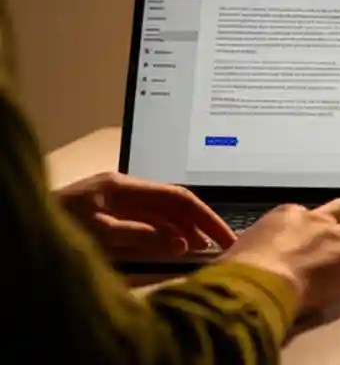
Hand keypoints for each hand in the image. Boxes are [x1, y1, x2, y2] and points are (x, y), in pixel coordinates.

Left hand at [56, 172, 236, 258]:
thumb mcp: (98, 232)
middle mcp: (123, 189)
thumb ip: (139, 235)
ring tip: (202, 250)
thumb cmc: (55, 224)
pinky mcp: (109, 215)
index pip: (177, 197)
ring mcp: (116, 201)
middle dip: (200, 223)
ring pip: (162, 213)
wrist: (17, 227)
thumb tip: (178, 241)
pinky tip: (173, 248)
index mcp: (123, 185)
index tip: (223, 236)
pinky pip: (147, 222)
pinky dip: (165, 234)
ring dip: (184, 230)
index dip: (205, 216)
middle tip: (222, 245)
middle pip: (173, 203)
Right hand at [220, 198, 339, 312]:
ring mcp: (337, 241)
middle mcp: (317, 221)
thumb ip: (249, 248)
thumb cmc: (240, 268)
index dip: (308, 225)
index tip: (306, 237)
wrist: (258, 282)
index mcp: (287, 214)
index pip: (304, 214)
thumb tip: (239, 259)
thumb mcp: (240, 248)